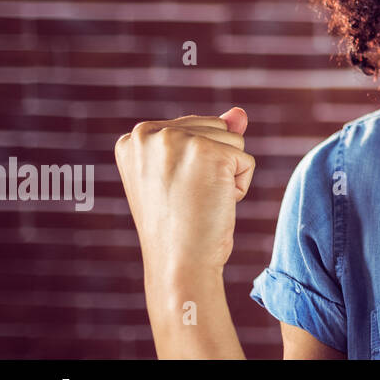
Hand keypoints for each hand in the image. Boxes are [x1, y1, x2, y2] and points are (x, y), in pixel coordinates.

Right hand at [114, 107, 254, 281]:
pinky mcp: (209, 152)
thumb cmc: (180, 226)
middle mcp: (148, 133)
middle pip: (215, 128)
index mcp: (132, 139)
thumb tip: (240, 113)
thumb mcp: (186, 175)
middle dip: (214, 165)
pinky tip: (215, 205)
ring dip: (227, 175)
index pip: (192, 128)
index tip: (173, 192)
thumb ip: (210, 136)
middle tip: (188, 200)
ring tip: (199, 202)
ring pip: (233, 140)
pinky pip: (246, 161)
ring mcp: (178, 140)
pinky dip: (240, 186)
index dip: (194, 165)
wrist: (179, 265)